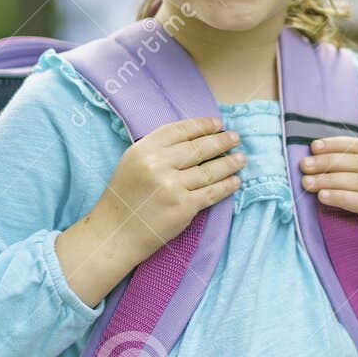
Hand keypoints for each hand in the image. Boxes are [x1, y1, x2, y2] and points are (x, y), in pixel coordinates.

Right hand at [56, 116, 243, 305]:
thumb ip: (156, 149)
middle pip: (199, 148)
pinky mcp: (183, 207)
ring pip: (210, 170)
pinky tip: (235, 181)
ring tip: (241, 158)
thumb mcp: (132, 163)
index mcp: (144, 150)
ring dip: (230, 163)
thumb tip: (193, 138)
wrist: (116, 233)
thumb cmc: (124, 198)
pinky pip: (212, 192)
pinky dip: (227, 186)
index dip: (203, 125)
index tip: (218, 124)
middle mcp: (158, 165)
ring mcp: (172, 186)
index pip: (181, 130)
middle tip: (235, 137)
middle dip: (221, 141)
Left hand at [299, 136, 357, 289]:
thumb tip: (309, 161)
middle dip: (327, 162)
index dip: (335, 144)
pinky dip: (340, 197)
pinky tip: (322, 197)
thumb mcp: (353, 193)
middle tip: (304, 166)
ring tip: (307, 183)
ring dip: (329, 180)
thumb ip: (341, 176)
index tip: (313, 147)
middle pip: (357, 162)